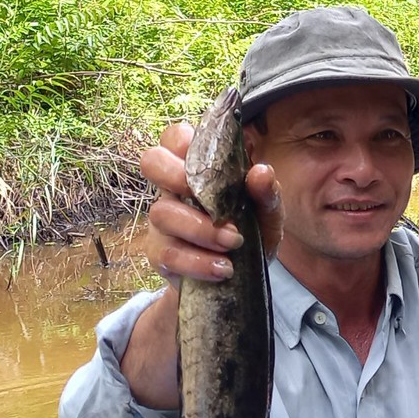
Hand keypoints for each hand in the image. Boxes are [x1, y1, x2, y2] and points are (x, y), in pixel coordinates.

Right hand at [140, 121, 282, 283]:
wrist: (239, 281)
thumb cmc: (250, 234)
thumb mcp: (267, 214)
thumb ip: (266, 193)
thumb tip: (261, 172)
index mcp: (197, 168)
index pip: (176, 136)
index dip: (184, 141)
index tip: (210, 162)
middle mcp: (173, 188)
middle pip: (151, 161)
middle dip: (176, 175)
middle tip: (210, 199)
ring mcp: (161, 221)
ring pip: (162, 213)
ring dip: (201, 229)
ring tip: (233, 242)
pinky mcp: (159, 253)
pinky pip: (168, 253)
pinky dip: (198, 261)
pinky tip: (222, 268)